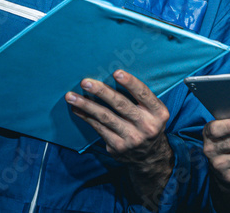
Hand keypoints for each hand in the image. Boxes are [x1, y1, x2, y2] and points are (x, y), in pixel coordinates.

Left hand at [65, 70, 171, 208]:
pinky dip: (86, 117)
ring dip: (86, 105)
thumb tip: (115, 78)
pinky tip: (76, 109)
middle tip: (85, 82)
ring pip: (105, 117)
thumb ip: (142, 99)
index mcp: (159, 113)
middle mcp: (146, 126)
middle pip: (121, 105)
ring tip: (71, 96)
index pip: (144, 94)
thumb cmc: (148, 124)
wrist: (149, 156)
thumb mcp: (154, 111)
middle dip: (102, 92)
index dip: (130, 83)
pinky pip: (99, 128)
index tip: (116, 72)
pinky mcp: (117, 147)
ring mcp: (131, 138)